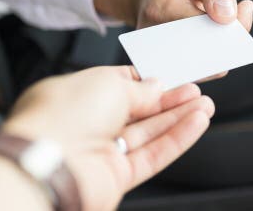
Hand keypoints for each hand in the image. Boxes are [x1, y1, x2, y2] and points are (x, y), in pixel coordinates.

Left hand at [3, 66, 213, 210]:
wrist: (47, 166)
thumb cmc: (62, 118)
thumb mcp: (109, 84)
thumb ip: (140, 88)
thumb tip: (157, 88)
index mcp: (74, 95)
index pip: (119, 85)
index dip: (150, 81)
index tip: (175, 76)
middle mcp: (86, 124)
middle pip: (138, 111)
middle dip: (170, 101)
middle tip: (197, 92)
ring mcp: (101, 152)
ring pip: (148, 134)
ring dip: (179, 119)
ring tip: (205, 106)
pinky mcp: (115, 177)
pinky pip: (152, 156)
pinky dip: (176, 140)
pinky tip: (196, 124)